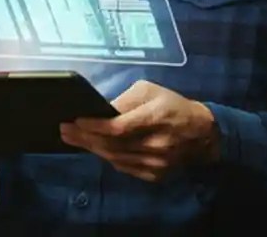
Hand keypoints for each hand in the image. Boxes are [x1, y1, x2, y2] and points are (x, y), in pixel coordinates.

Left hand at [59, 80, 218, 181]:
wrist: (202, 132)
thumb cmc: (172, 105)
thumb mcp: (150, 90)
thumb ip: (125, 100)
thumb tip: (100, 111)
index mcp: (156, 118)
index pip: (119, 128)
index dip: (94, 126)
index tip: (75, 121)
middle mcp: (156, 143)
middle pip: (113, 145)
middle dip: (85, 138)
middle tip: (64, 130)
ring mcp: (157, 163)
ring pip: (116, 159)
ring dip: (92, 149)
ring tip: (73, 138)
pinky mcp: (156, 175)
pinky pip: (125, 168)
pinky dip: (108, 158)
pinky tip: (95, 148)